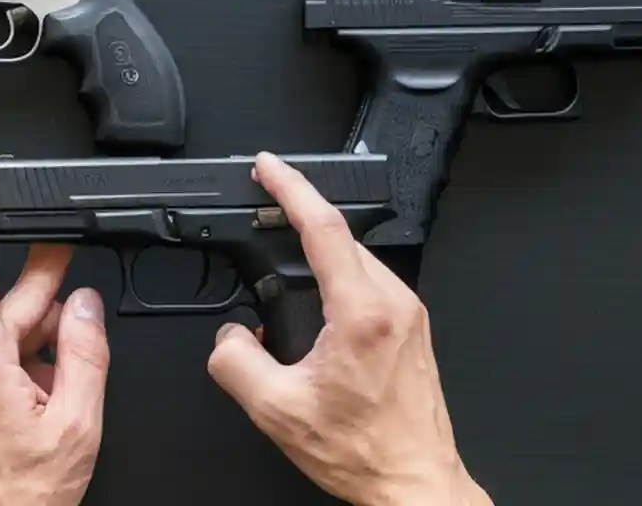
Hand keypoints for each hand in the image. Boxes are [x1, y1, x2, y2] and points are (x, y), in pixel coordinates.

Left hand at [0, 154, 109, 505]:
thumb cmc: (16, 498)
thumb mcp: (74, 426)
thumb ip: (84, 356)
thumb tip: (85, 304)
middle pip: (6, 296)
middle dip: (44, 273)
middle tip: (75, 243)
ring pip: (12, 325)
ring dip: (49, 324)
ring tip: (83, 344)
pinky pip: (9, 352)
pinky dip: (41, 353)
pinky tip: (66, 375)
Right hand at [208, 153, 492, 505]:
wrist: (414, 482)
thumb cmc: (363, 451)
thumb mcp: (275, 410)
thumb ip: (234, 362)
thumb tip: (227, 338)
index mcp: (361, 314)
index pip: (323, 226)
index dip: (290, 186)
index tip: (268, 166)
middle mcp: (393, 306)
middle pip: (341, 236)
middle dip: (299, 216)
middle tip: (263, 208)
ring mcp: (409, 316)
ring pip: (357, 260)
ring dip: (319, 252)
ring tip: (283, 262)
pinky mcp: (412, 329)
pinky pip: (370, 284)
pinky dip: (337, 278)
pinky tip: (314, 307)